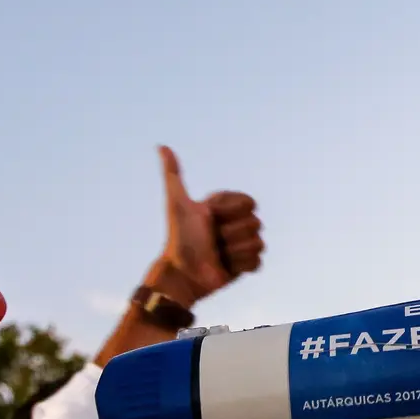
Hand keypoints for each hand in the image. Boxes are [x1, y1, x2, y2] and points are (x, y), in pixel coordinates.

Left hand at [154, 146, 263, 305]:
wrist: (182, 273)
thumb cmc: (179, 238)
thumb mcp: (178, 204)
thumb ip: (173, 175)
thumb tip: (161, 146)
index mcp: (225, 208)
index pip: (250, 202)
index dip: (230, 211)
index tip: (209, 216)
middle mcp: (236, 224)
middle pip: (255, 223)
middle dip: (230, 234)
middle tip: (212, 239)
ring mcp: (242, 245)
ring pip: (258, 243)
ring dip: (234, 251)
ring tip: (217, 254)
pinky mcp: (246, 266)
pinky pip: (258, 262)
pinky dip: (241, 265)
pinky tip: (225, 266)